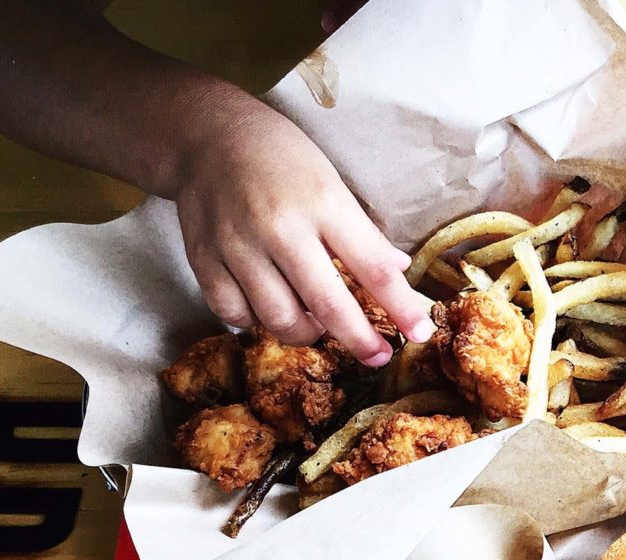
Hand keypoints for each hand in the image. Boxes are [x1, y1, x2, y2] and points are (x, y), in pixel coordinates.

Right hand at [170, 98, 431, 364]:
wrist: (207, 135)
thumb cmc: (282, 160)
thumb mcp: (333, 184)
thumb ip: (362, 234)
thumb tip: (398, 270)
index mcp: (324, 205)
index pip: (374, 268)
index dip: (401, 308)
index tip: (421, 333)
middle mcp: (281, 229)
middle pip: (329, 306)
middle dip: (360, 340)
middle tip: (378, 356)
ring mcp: (239, 247)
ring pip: (280, 320)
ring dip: (307, 334)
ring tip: (318, 325)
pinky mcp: (204, 260)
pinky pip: (235, 315)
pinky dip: (257, 322)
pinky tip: (269, 309)